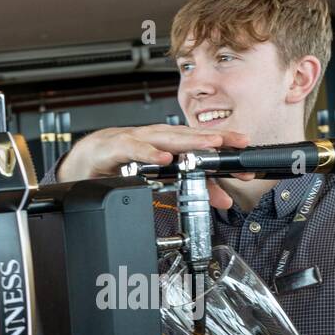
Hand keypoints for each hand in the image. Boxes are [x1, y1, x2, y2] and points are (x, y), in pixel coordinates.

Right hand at [55, 122, 253, 209]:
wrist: (87, 158)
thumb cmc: (125, 162)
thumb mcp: (163, 179)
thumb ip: (194, 188)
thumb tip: (223, 198)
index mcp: (170, 143)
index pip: (202, 141)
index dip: (225, 144)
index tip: (247, 148)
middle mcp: (157, 137)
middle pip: (190, 135)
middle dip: (215, 139)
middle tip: (238, 143)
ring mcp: (137, 140)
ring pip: (166, 137)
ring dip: (189, 141)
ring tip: (210, 145)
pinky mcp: (116, 148)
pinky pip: (134, 149)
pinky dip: (149, 153)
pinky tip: (163, 158)